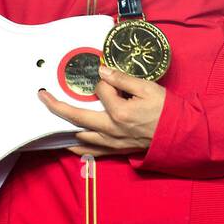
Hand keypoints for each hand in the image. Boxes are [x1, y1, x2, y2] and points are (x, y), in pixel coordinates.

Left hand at [37, 64, 163, 157]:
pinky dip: (78, 147)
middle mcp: (112, 130)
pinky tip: (70, 142)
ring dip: (65, 127)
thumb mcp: (147, 88)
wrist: (179, 134)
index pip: (101, 91)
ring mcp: (113, 143)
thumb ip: (122, 79)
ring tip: (52, 118)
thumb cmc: (166, 110)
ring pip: (81, 137)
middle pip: (77, 117)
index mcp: (120, 113)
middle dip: (57, 106)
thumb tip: (102, 71)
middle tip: (43, 97)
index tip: (105, 74)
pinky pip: (92, 152)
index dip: (102, 80)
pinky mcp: (116, 150)